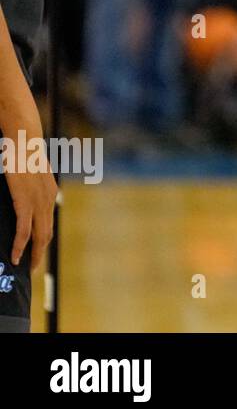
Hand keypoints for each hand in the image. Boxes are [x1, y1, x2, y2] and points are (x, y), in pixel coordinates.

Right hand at [6, 141, 57, 267]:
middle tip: (32, 268)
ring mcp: (39, 201)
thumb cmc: (22, 154)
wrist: (23, 140)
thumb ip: (29, 189)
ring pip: (38, 235)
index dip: (43, 241)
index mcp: (50, 194)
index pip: (48, 223)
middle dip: (40, 253)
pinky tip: (15, 256)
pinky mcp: (26, 201)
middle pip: (47, 234)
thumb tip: (21, 200)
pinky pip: (24, 230)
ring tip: (25, 267)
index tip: (37, 254)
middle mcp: (48, 199)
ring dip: (32, 254)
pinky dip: (20, 245)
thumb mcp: (28, 175)